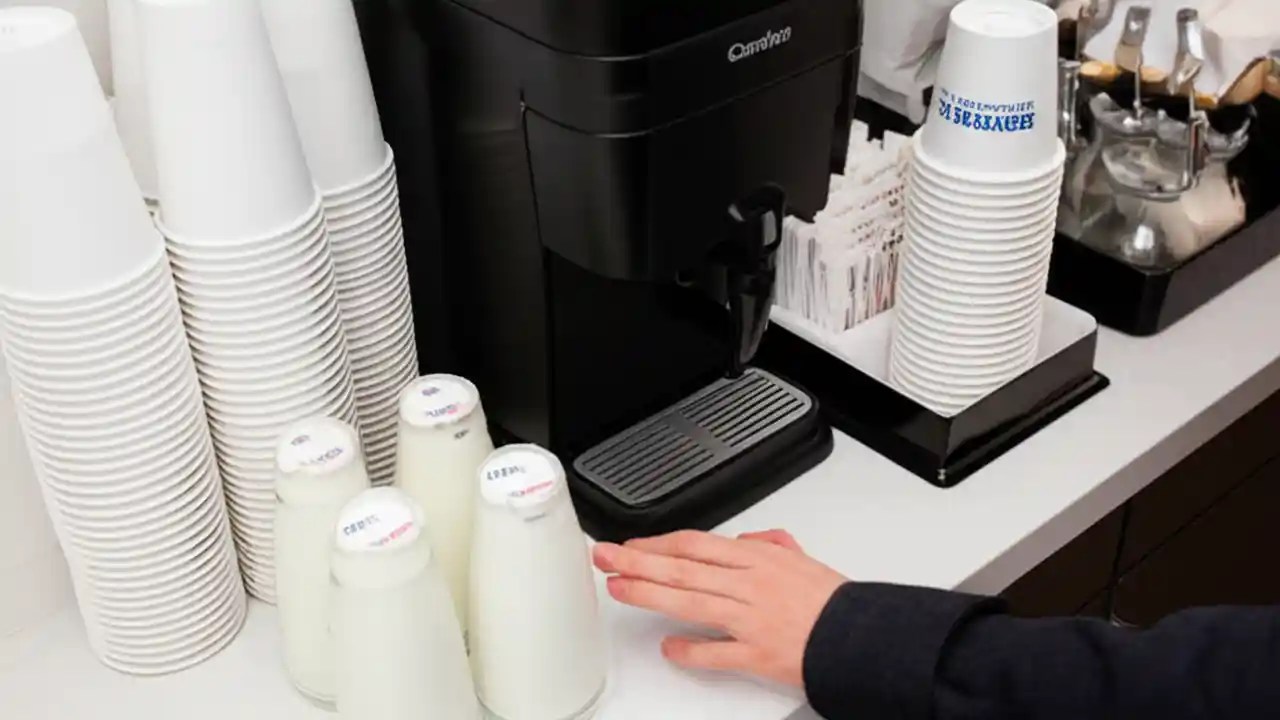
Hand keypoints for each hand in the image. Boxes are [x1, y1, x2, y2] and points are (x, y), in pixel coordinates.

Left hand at [593, 529, 847, 686]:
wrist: (862, 636)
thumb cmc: (832, 603)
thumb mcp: (801, 560)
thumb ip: (770, 545)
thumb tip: (747, 540)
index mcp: (758, 558)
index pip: (695, 544)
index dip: (657, 543)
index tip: (631, 545)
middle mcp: (750, 584)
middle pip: (683, 568)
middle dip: (637, 561)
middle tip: (605, 557)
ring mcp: (751, 618)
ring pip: (690, 601)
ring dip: (649, 593)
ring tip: (620, 588)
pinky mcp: (758, 653)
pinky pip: (716, 650)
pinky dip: (690, 649)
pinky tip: (668, 646)